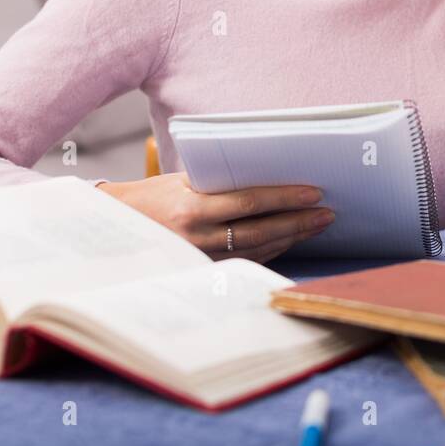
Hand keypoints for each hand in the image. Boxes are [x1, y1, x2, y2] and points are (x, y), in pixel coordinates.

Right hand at [96, 172, 332, 262]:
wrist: (117, 226)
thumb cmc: (155, 194)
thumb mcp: (184, 180)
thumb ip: (222, 181)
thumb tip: (270, 175)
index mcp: (192, 208)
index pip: (251, 202)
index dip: (286, 199)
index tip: (314, 193)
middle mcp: (197, 237)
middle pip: (261, 231)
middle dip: (298, 222)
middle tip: (327, 213)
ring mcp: (201, 258)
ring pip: (258, 249)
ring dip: (291, 237)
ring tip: (316, 225)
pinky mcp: (204, 270)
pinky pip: (246, 259)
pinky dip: (272, 249)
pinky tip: (291, 238)